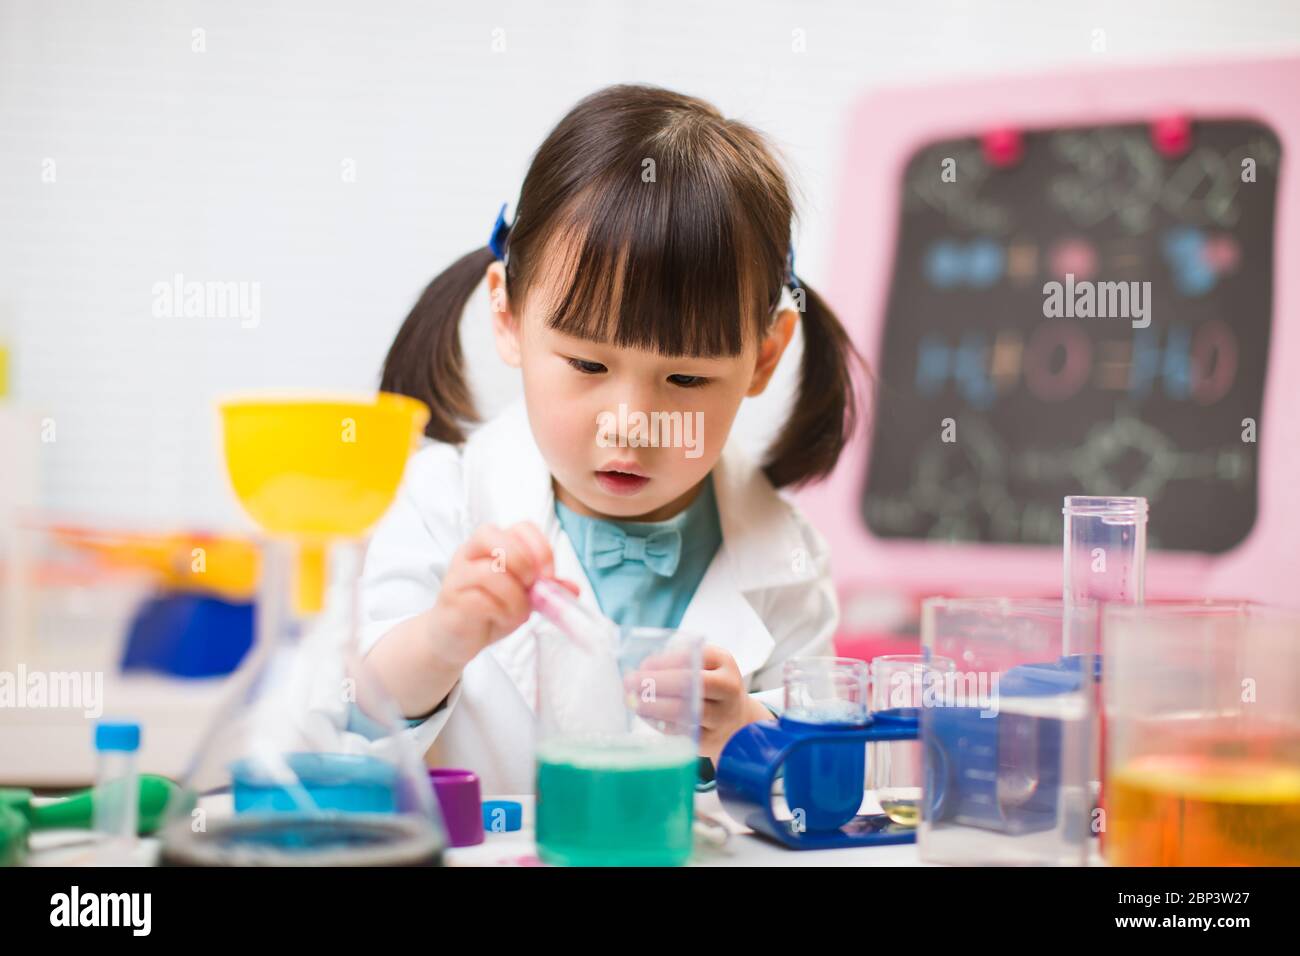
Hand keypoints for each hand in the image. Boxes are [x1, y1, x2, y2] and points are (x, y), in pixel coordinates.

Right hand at [428, 521, 578, 665]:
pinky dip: (502, 613)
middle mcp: (470, 554)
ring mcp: (457, 576)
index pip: (520, 528)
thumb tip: (573, 589)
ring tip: (518, 613)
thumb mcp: (523, 598)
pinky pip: (482, 600)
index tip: (550, 576)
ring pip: (491, 572)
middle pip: (495, 536)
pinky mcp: (451, 601)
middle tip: (532, 588)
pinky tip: (503, 620)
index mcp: (490, 545)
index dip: (541, 548)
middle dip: (523, 563)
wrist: (453, 640)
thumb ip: (546, 590)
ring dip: (515, 597)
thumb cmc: (489, 611)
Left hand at [626, 644, 770, 761]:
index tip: (642, 665)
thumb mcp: (706, 666)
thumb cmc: (711, 687)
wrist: (738, 721)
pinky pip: (680, 731)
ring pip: (685, 711)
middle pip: (691, 683)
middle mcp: (727, 688)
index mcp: (723, 662)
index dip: (664, 662)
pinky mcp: (710, 739)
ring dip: (653, 706)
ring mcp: (721, 716)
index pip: (693, 657)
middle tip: (630, 682)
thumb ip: (679, 662)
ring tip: (633, 702)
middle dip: (657, 682)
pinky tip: (645, 716)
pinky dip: (659, 722)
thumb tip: (643, 669)